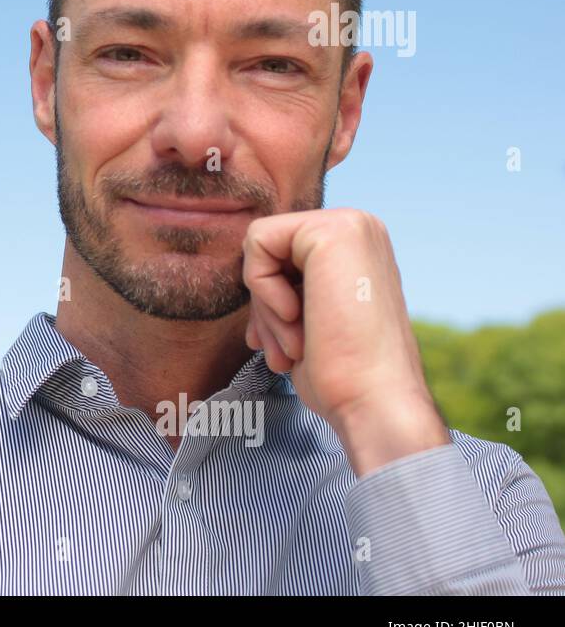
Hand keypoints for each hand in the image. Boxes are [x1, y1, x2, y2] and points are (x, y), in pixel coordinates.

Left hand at [241, 208, 449, 476]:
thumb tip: (254, 278)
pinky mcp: (333, 231)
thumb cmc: (341, 375)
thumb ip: (290, 287)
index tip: (287, 344)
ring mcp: (350, 225)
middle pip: (266, 251)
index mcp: (356, 248)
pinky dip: (263, 290)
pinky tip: (297, 319)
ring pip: (259, 248)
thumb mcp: (310, 319)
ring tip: (296, 345)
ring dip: (265, 308)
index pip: (278, 257)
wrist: (373, 402)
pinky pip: (257, 244)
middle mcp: (358, 228)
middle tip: (290, 349)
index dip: (268, 304)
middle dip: (264, 308)